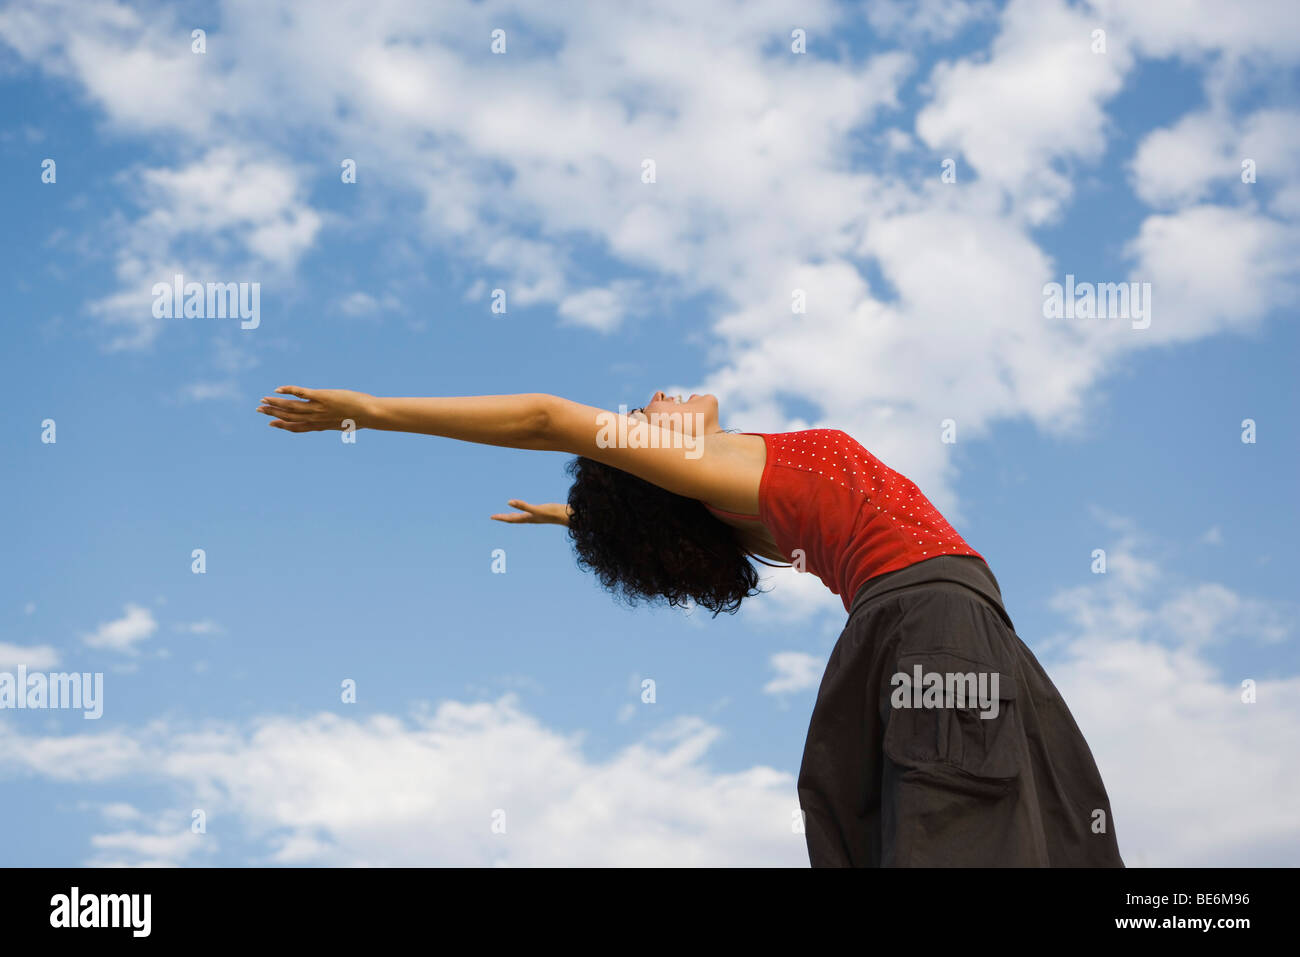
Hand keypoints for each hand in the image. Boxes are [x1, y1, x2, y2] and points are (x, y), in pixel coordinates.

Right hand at [257, 386, 373, 431]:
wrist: (370, 414)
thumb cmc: (362, 419)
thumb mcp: (347, 424)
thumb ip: (340, 424)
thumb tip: (344, 427)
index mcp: (320, 426)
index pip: (296, 427)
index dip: (282, 426)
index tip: (271, 423)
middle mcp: (315, 419)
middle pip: (289, 417)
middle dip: (273, 413)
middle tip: (259, 409)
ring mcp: (317, 408)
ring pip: (291, 407)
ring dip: (275, 403)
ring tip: (263, 400)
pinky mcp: (322, 397)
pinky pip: (301, 393)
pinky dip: (288, 391)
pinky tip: (279, 389)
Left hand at [490, 500, 570, 525]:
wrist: (566, 516)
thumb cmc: (552, 513)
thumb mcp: (536, 509)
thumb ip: (522, 506)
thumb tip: (508, 502)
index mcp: (527, 518)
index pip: (511, 519)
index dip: (501, 517)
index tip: (492, 517)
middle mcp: (530, 518)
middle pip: (513, 519)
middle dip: (504, 518)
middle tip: (494, 517)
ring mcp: (536, 516)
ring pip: (521, 517)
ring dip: (513, 516)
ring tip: (506, 516)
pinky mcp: (541, 512)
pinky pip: (528, 512)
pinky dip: (523, 510)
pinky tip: (524, 509)